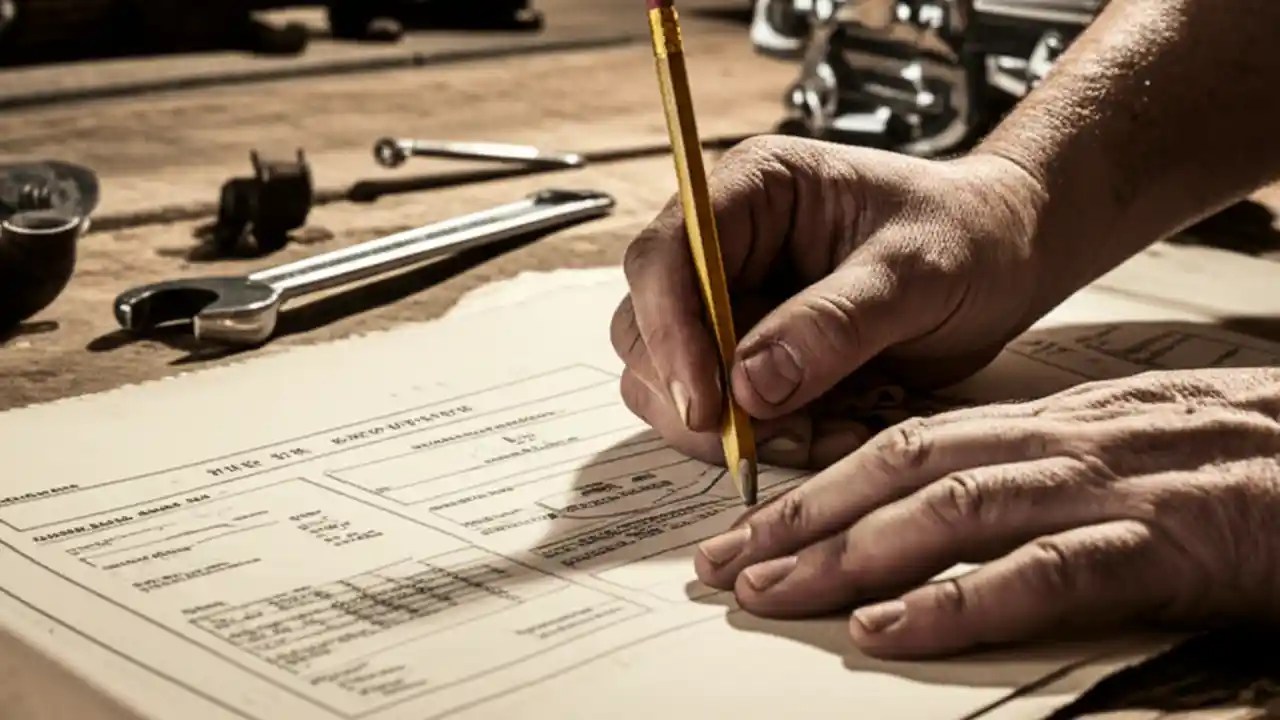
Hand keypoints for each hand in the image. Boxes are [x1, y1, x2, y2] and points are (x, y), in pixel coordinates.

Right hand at [611, 135, 1047, 469]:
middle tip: (769, 441)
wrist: (1005, 258)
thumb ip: (835, 323)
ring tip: (820, 435)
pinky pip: (723, 414)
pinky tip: (829, 434)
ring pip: (672, 381)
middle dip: (700, 397)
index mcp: (751, 192)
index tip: (707, 404)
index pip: (665, 257)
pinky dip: (764, 441)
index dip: (669, 332)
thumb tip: (748, 387)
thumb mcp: (917, 270)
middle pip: (647, 330)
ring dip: (731, 429)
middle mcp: (724, 247)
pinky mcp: (750, 356)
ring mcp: (732, 305)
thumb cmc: (969, 235)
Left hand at [693, 368, 1279, 657]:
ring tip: (775, 592)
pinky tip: (893, 630)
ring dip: (850, 553)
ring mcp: (1111, 488)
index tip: (749, 527)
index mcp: (1048, 425)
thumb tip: (939, 517)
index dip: (817, 486)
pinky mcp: (1165, 542)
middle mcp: (1063, 443)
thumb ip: (1034, 477)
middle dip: (802, 519)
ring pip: (952, 510)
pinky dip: (959, 601)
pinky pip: (1044, 570)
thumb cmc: (1241, 469)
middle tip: (722, 563)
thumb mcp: (1120, 457)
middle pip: (901, 469)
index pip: (904, 444)